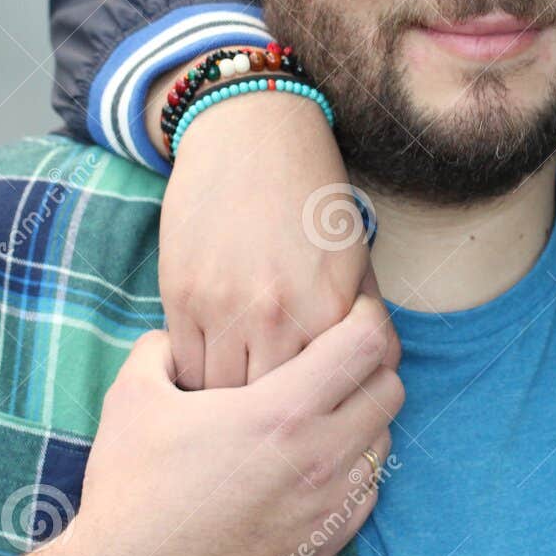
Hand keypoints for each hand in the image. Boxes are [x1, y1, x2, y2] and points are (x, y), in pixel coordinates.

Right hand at [0, 303, 402, 555]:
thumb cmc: (131, 490)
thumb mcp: (133, 398)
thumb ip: (159, 348)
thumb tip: (170, 335)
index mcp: (282, 412)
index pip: (367, 345)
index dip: (366, 317)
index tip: (351, 311)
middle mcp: (320, 458)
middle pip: (390, 388)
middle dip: (372, 364)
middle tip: (339, 356)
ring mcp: (328, 505)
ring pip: (385, 439)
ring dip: (365, 416)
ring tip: (325, 408)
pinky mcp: (326, 542)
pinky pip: (370, 489)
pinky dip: (355, 465)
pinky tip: (316, 459)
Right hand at [151, 75, 382, 389]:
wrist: (253, 134)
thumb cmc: (312, 196)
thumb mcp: (354, 257)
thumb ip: (361, 320)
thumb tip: (374, 372)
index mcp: (328, 309)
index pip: (330, 394)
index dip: (324, 408)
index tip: (316, 407)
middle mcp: (278, 315)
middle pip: (272, 406)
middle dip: (273, 418)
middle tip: (273, 420)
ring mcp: (224, 306)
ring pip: (223, 393)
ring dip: (230, 405)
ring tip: (238, 409)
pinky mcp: (182, 296)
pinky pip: (187, 363)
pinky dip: (197, 379)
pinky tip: (208, 377)